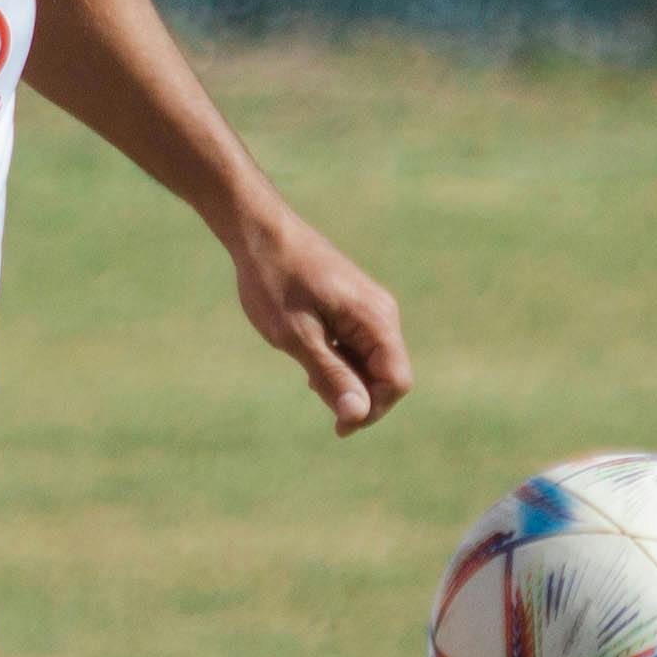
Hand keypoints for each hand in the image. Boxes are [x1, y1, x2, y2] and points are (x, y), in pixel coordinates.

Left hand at [225, 198, 412, 435]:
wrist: (259, 231)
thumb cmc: (274, 280)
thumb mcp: (297, 336)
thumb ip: (331, 375)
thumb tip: (358, 414)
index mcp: (376, 319)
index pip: (396, 381)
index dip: (372, 410)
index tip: (337, 425)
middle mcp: (381, 313)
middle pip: (386, 374)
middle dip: (356, 393)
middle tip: (311, 387)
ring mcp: (368, 307)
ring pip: (370, 361)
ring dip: (344, 377)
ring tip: (305, 369)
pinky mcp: (352, 305)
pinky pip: (357, 345)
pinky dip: (338, 359)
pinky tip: (309, 354)